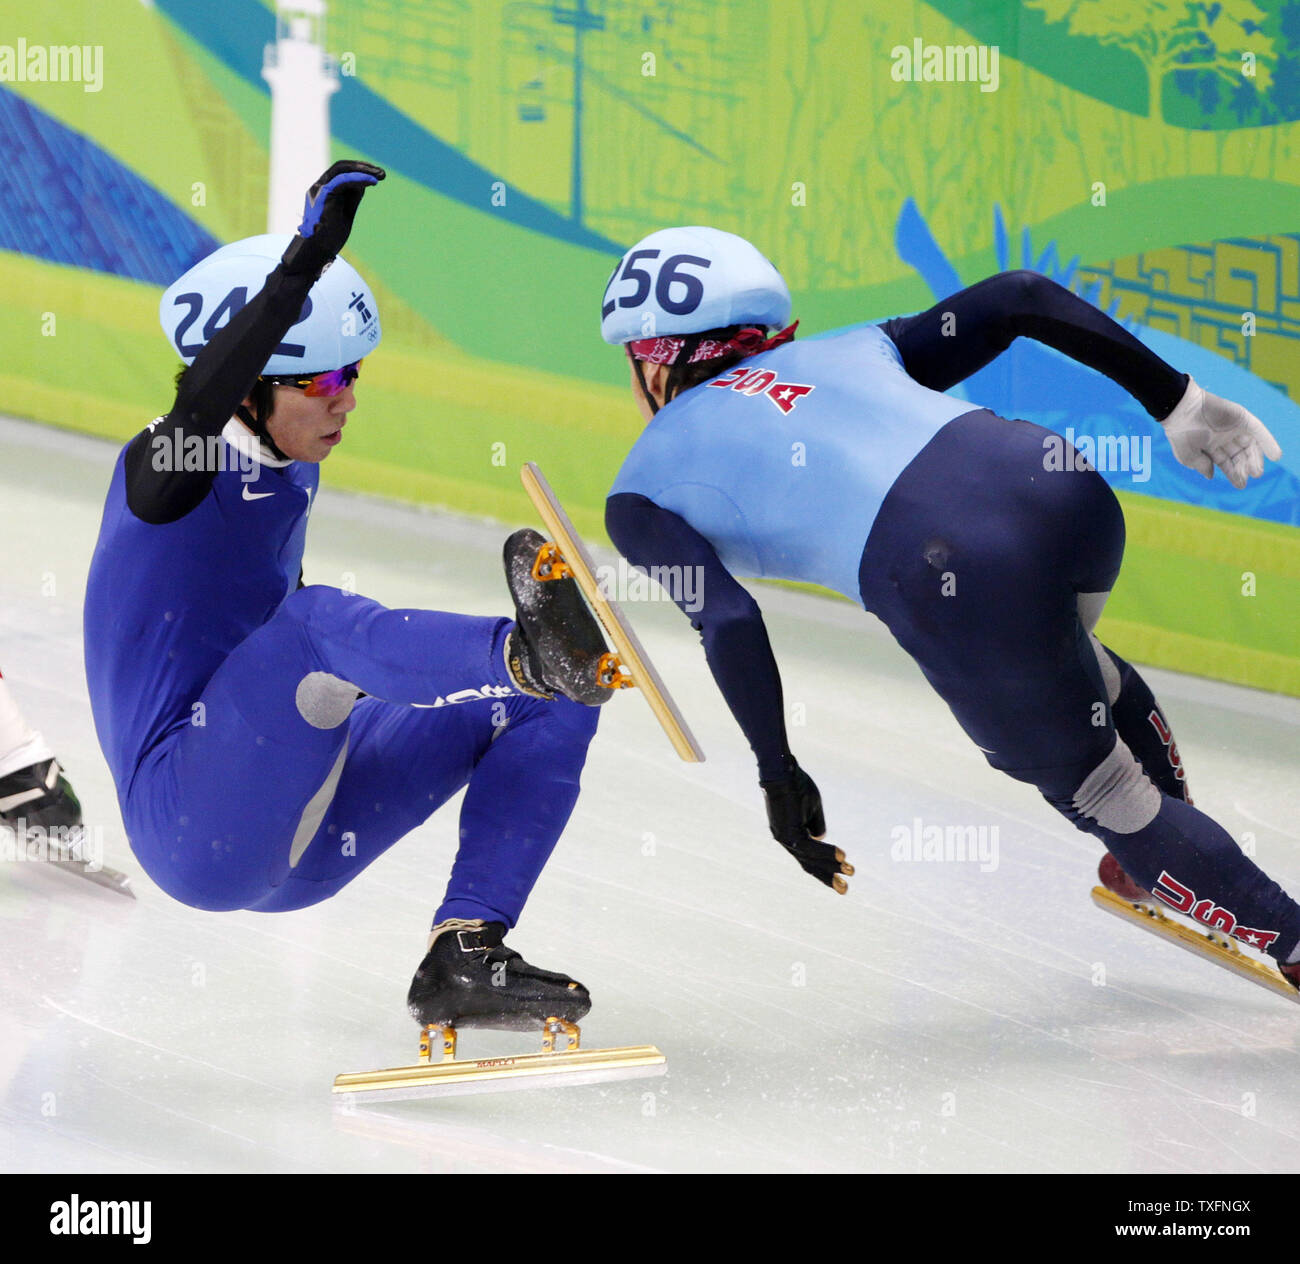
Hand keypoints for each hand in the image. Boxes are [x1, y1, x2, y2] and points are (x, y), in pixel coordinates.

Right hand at [282, 160, 385, 272]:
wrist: (320, 248)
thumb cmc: (332, 235)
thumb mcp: (346, 210)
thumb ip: (352, 196)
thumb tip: (363, 182)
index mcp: (324, 189)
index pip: (341, 171)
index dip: (359, 169)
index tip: (375, 173)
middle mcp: (320, 186)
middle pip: (341, 166)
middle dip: (363, 166)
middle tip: (381, 172)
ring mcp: (320, 188)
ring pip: (342, 170)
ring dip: (363, 170)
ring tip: (379, 175)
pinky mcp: (324, 194)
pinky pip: (343, 180)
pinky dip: (359, 178)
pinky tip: (372, 181)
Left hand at [759, 762, 853, 891]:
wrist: (783, 770)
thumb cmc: (797, 785)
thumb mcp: (812, 808)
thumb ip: (816, 824)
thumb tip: (821, 839)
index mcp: (791, 835)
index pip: (808, 858)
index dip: (825, 868)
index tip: (843, 877)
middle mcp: (785, 839)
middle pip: (808, 864)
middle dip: (828, 877)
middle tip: (845, 890)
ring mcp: (784, 837)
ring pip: (810, 858)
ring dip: (831, 865)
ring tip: (850, 871)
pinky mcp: (787, 831)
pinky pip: (809, 846)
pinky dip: (826, 852)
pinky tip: (842, 856)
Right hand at [1161, 376, 1281, 489]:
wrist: (1182, 410)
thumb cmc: (1180, 434)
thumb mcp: (1187, 456)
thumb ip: (1201, 466)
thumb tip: (1211, 475)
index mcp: (1209, 446)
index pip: (1225, 462)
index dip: (1233, 473)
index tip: (1241, 485)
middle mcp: (1223, 437)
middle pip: (1239, 454)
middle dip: (1244, 467)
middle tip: (1250, 477)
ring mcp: (1233, 427)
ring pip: (1250, 444)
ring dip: (1256, 458)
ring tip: (1257, 472)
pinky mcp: (1242, 417)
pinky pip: (1258, 430)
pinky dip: (1268, 442)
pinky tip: (1275, 455)